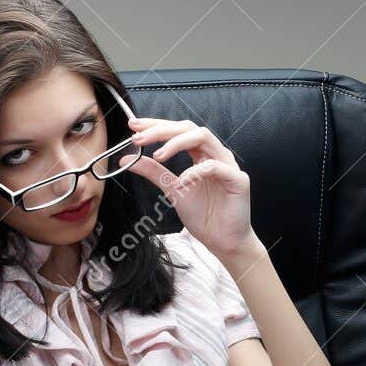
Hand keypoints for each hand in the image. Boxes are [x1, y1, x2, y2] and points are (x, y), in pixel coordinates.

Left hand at [124, 116, 258, 262]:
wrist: (222, 241)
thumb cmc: (203, 215)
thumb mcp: (171, 189)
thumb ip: (153, 171)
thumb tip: (127, 157)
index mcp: (201, 154)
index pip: (179, 130)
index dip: (156, 125)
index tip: (134, 126)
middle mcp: (215, 154)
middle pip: (189, 128)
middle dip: (162, 130)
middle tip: (139, 138)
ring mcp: (228, 164)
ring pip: (203, 137)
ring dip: (177, 142)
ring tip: (158, 155)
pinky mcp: (238, 179)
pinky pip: (214, 167)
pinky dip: (194, 172)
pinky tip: (180, 184)